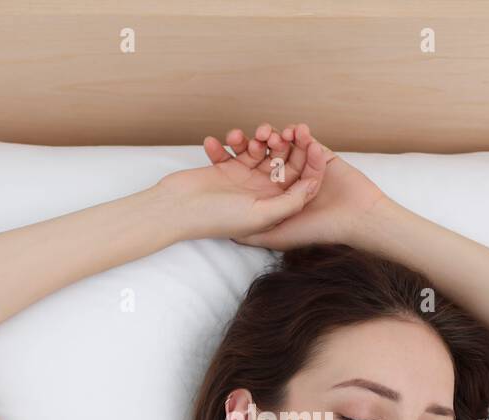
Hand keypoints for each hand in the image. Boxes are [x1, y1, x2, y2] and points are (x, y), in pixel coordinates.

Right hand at [155, 124, 331, 241]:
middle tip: (278, 132)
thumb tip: (313, 186)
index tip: (312, 143)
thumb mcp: (260, 215)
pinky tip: (216, 142)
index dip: (310, 163)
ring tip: (245, 136)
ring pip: (261, 150)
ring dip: (256, 139)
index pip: (302, 182)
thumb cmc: (217, 218)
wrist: (176, 210)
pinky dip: (229, 142)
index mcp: (275, 206)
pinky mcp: (227, 167)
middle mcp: (263, 192)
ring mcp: (245, 178)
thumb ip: (289, 202)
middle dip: (284, 144)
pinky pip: (236, 147)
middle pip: (284, 162)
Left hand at [230, 123, 388, 250]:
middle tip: (246, 137)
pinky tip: (294, 130)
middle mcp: (286, 181)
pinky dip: (300, 134)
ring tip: (270, 133)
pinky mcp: (322, 157)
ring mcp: (303, 167)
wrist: (356, 220)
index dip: (232, 160)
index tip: (219, 148)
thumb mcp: (276, 236)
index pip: (247, 173)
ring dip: (275, 136)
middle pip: (263, 155)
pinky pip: (307, 141)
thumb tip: (226, 234)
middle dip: (253, 143)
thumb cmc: (317, 231)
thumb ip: (252, 235)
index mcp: (272, 196)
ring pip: (283, 146)